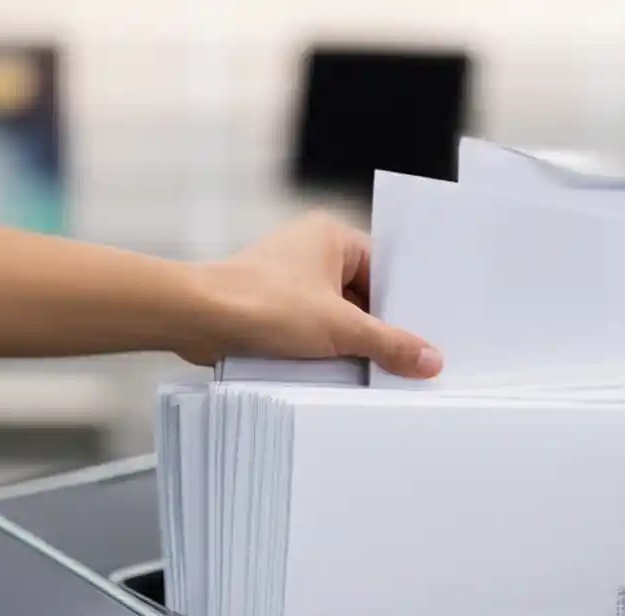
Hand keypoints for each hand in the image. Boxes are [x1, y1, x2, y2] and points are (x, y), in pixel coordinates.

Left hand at [183, 211, 442, 377]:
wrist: (195, 318)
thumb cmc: (261, 303)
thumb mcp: (340, 328)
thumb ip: (389, 344)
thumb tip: (429, 359)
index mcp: (333, 235)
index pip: (386, 269)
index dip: (406, 303)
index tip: (426, 333)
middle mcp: (311, 250)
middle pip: (364, 295)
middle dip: (378, 328)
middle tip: (405, 358)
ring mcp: (290, 277)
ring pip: (338, 314)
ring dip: (350, 341)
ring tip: (372, 367)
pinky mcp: (272, 304)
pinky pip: (313, 326)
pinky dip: (325, 348)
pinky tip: (338, 370)